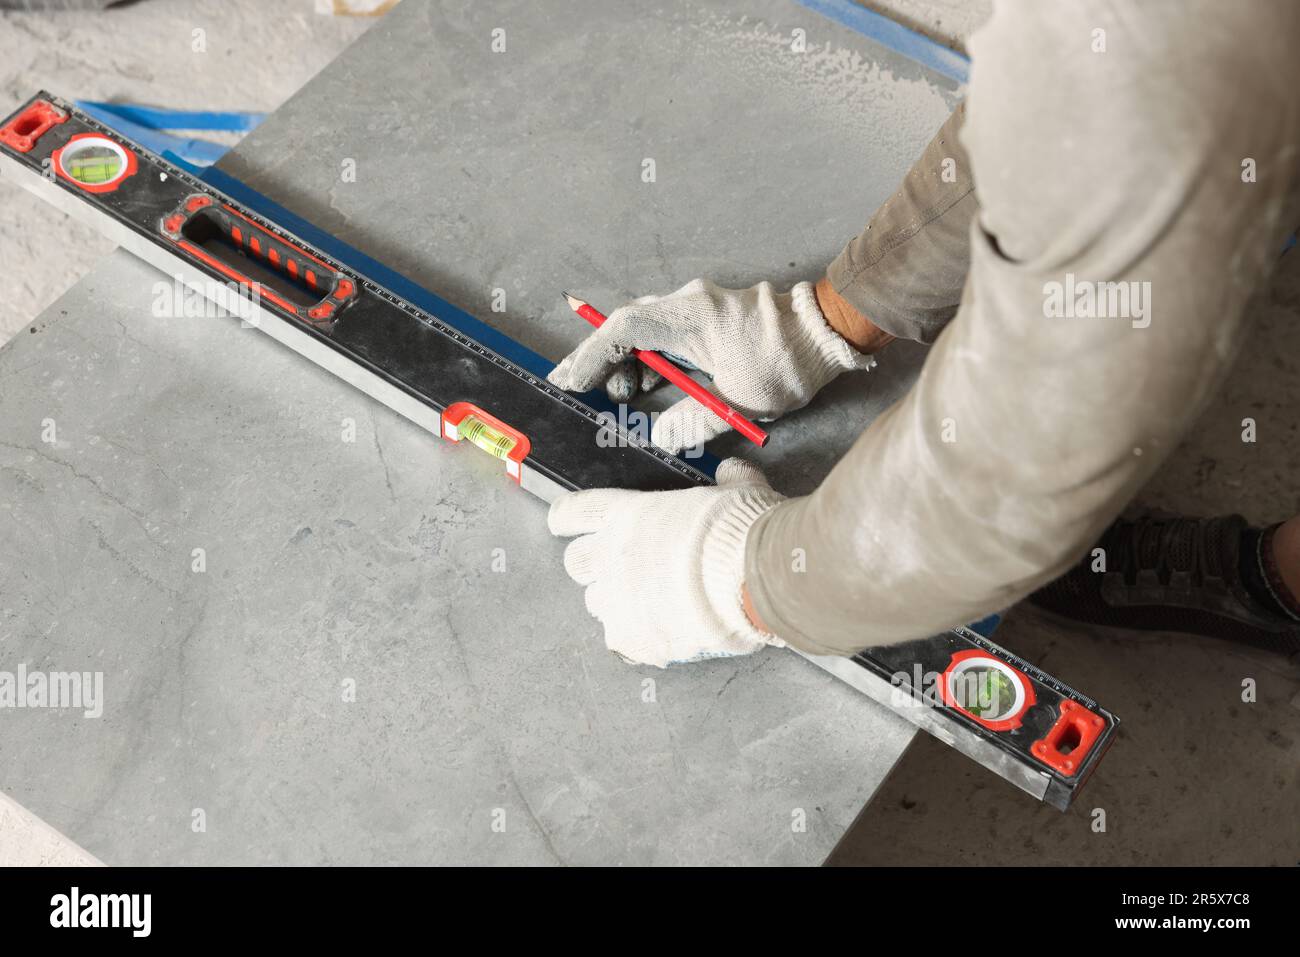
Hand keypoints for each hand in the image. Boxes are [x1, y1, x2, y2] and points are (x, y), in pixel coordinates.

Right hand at [547, 279, 874, 452]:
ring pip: (646, 332)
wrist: (830, 334)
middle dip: (599, 360)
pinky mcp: (710, 317)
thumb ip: (693, 420)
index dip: (591, 356)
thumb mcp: (739, 402)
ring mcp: (699, 308)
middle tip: (574, 389)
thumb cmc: (790, 363)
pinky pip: (666, 335)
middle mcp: (690, 304)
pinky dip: (650, 360)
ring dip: (628, 364)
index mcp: (691, 318)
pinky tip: (646, 387)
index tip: (571, 382)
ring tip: (618, 399)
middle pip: (627, 328)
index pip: (624, 330)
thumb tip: (660, 437)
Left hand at [548, 458, 785, 666]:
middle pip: (575, 562)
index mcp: (628, 514)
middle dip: (592, 564)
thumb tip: (732, 471)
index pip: (573, 512)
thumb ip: (729, 480)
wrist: (749, 580)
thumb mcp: (738, 491)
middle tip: (619, 567)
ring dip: (614, 601)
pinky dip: (635, 635)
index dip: (565, 518)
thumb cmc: (739, 531)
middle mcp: (611, 554)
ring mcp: (615, 598)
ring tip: (647, 603)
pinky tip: (659, 631)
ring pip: (594, 602)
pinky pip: (619, 638)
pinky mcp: (630, 636)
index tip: (562, 523)